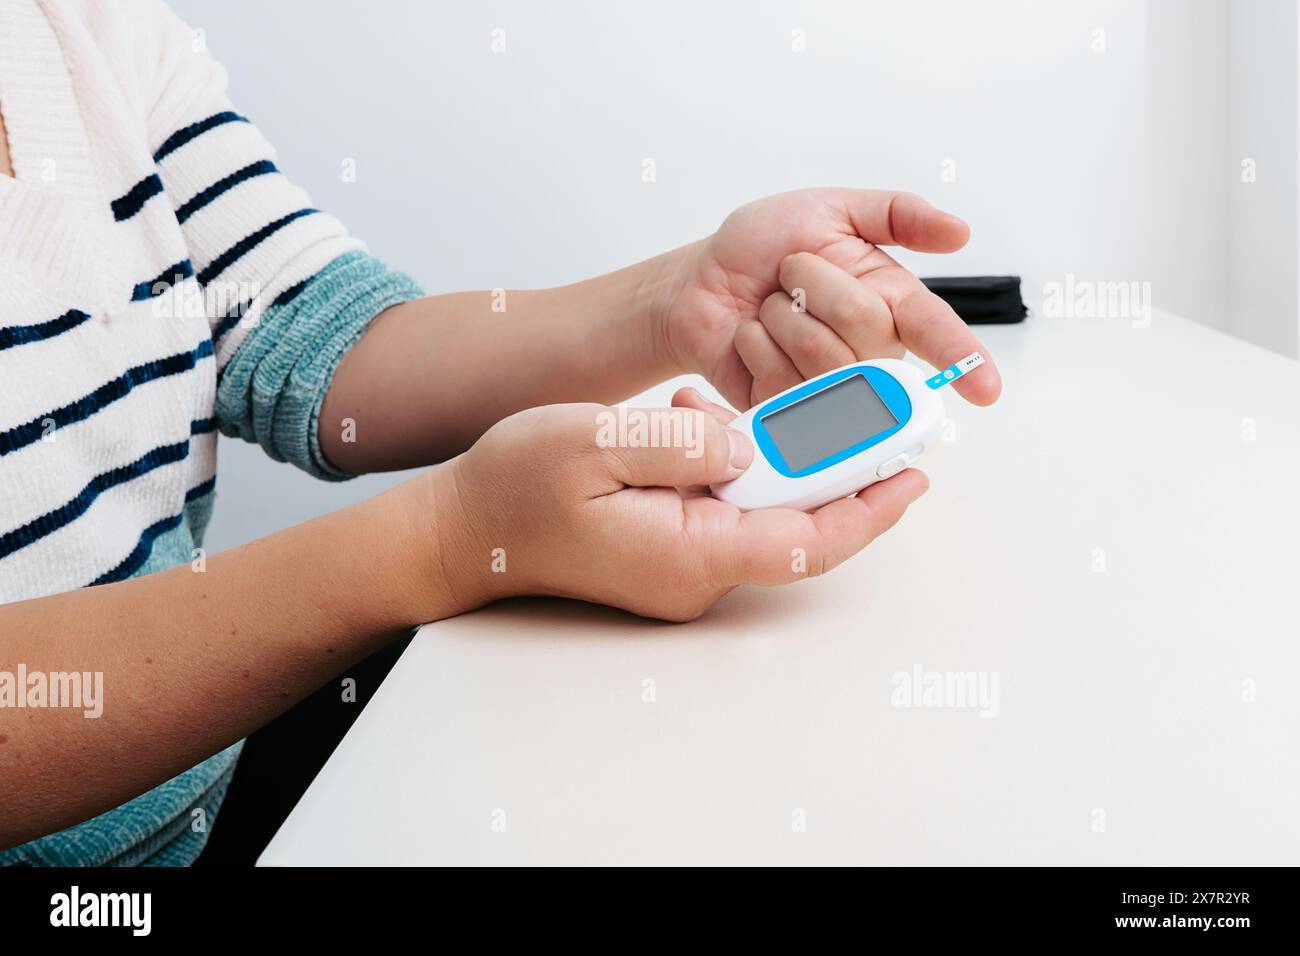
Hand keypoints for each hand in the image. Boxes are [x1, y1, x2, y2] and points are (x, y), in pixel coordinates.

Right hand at [435, 390, 927, 621]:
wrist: (460, 534)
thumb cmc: (511, 492)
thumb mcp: (591, 443)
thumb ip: (677, 440)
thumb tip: (746, 439)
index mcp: (688, 554)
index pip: (806, 541)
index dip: (868, 510)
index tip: (913, 475)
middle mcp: (694, 572)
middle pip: (794, 522)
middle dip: (832, 466)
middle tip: (862, 408)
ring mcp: (679, 565)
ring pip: (756, 507)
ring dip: (762, 453)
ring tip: (730, 403)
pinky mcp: (665, 549)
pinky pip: (718, 504)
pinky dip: (720, 459)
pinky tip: (686, 420)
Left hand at [660, 188, 1001, 407]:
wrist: (700, 279)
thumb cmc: (762, 247)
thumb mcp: (829, 209)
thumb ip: (895, 214)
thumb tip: (958, 231)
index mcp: (889, 301)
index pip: (937, 332)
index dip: (964, 360)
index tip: (986, 388)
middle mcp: (867, 349)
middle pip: (867, 330)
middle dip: (818, 285)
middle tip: (791, 273)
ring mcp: (827, 385)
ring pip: (824, 359)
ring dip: (783, 315)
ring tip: (771, 305)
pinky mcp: (787, 410)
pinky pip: (782, 383)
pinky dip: (756, 343)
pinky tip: (751, 336)